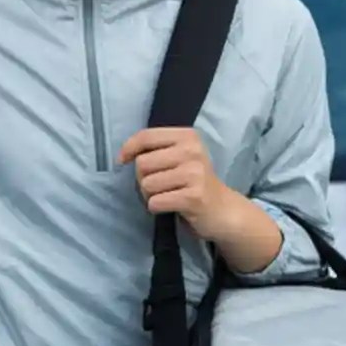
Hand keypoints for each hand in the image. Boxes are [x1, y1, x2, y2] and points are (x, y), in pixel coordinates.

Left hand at [117, 127, 239, 241]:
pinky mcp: (193, 197)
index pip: (146, 136)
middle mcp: (192, 151)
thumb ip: (156, 150)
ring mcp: (194, 174)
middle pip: (142, 163)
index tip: (122, 161)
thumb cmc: (194, 182)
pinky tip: (171, 206)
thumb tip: (123, 156)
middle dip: (142, 179)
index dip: (128, 148)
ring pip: (146, 185)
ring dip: (150, 196)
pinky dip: (157, 208)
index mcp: (188, 136)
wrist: (223, 210)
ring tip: (166, 196)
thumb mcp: (180, 156)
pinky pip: (155, 202)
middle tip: (158, 186)